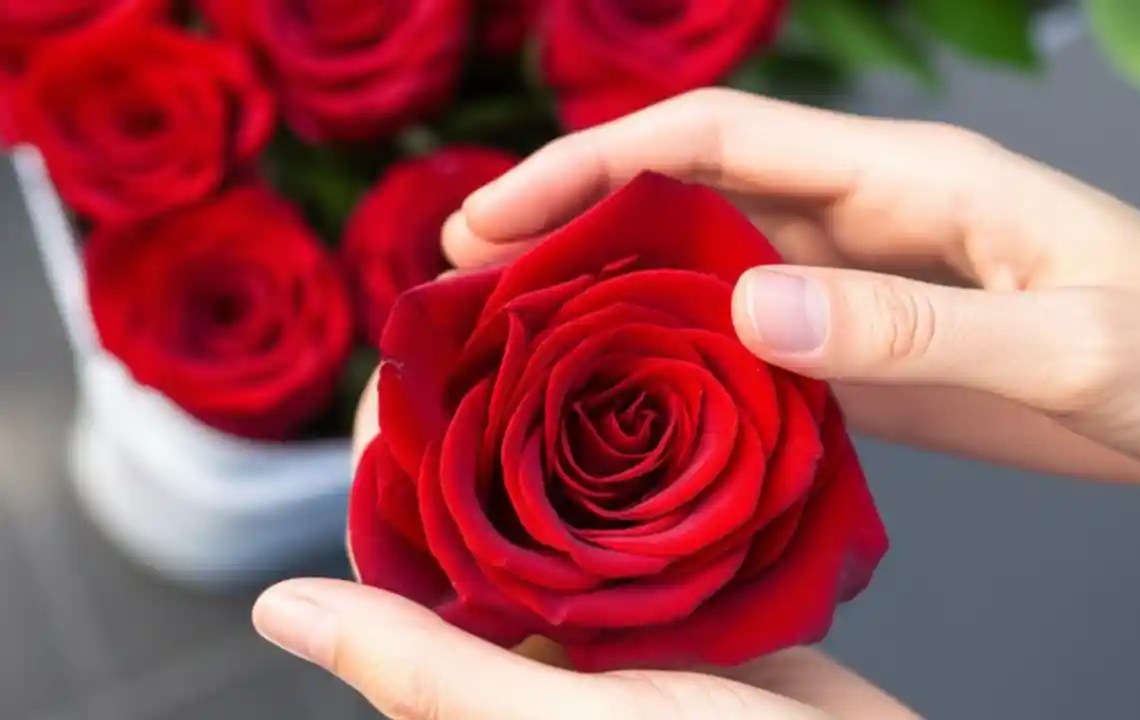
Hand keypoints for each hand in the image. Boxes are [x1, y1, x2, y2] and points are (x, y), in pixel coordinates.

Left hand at [250, 381, 917, 719]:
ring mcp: (611, 609)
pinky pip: (641, 506)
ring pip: (563, 493)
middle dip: (478, 406)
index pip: (399, 537)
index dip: (392, 443)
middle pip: (480, 498)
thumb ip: (427, 671)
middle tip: (493, 310)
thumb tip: (276, 609)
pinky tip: (646, 384)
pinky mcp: (683, 591)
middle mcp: (533, 633)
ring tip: (561, 324)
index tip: (409, 352)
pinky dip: (636, 448)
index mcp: (479, 668)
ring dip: (559, 415)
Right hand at [442, 89, 1139, 483]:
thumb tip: (749, 314)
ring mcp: (865, 287)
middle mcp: (868, 220)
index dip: (594, 161)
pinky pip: (757, 349)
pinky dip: (683, 366)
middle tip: (462, 280)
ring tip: (516, 345)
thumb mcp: (1068, 342)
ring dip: (612, 297)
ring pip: (708, 274)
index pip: (717, 139)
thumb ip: (912, 326)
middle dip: (570, 222)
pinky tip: (631, 409)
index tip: (494, 213)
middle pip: (687, 198)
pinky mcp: (877, 353)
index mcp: (906, 180)